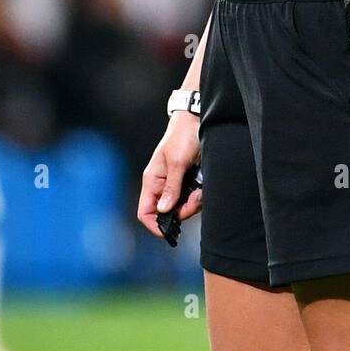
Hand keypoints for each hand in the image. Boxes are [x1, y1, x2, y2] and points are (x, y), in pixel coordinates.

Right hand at [137, 111, 201, 237]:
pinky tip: (204, 187)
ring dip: (194, 203)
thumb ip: (171, 187)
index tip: (170, 231)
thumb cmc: (182, 136)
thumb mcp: (177, 162)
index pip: (145, 212)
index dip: (155, 225)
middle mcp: (163, 185)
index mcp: (153, 181)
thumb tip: (164, 210)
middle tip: (195, 199)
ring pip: (183, 207)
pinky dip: (200, 196)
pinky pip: (194, 197)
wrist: (198, 119)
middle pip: (169, 213)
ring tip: (201, 190)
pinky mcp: (190, 181)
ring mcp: (177, 184)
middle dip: (183, 211)